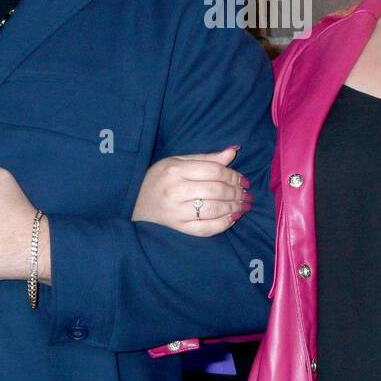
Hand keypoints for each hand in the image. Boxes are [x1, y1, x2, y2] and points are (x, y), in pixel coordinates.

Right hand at [131, 146, 251, 236]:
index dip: (233, 175)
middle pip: (216, 190)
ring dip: (233, 207)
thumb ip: (206, 158)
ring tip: (242, 205)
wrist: (135, 204)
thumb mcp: (177, 162)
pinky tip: (231, 218)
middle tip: (245, 193)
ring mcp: (176, 212)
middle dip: (236, 192)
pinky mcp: (177, 228)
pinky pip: (206, 229)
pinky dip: (223, 224)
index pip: (214, 171)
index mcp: (175, 170)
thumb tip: (233, 151)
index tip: (242, 179)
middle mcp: (175, 191)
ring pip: (213, 209)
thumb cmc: (159, 179)